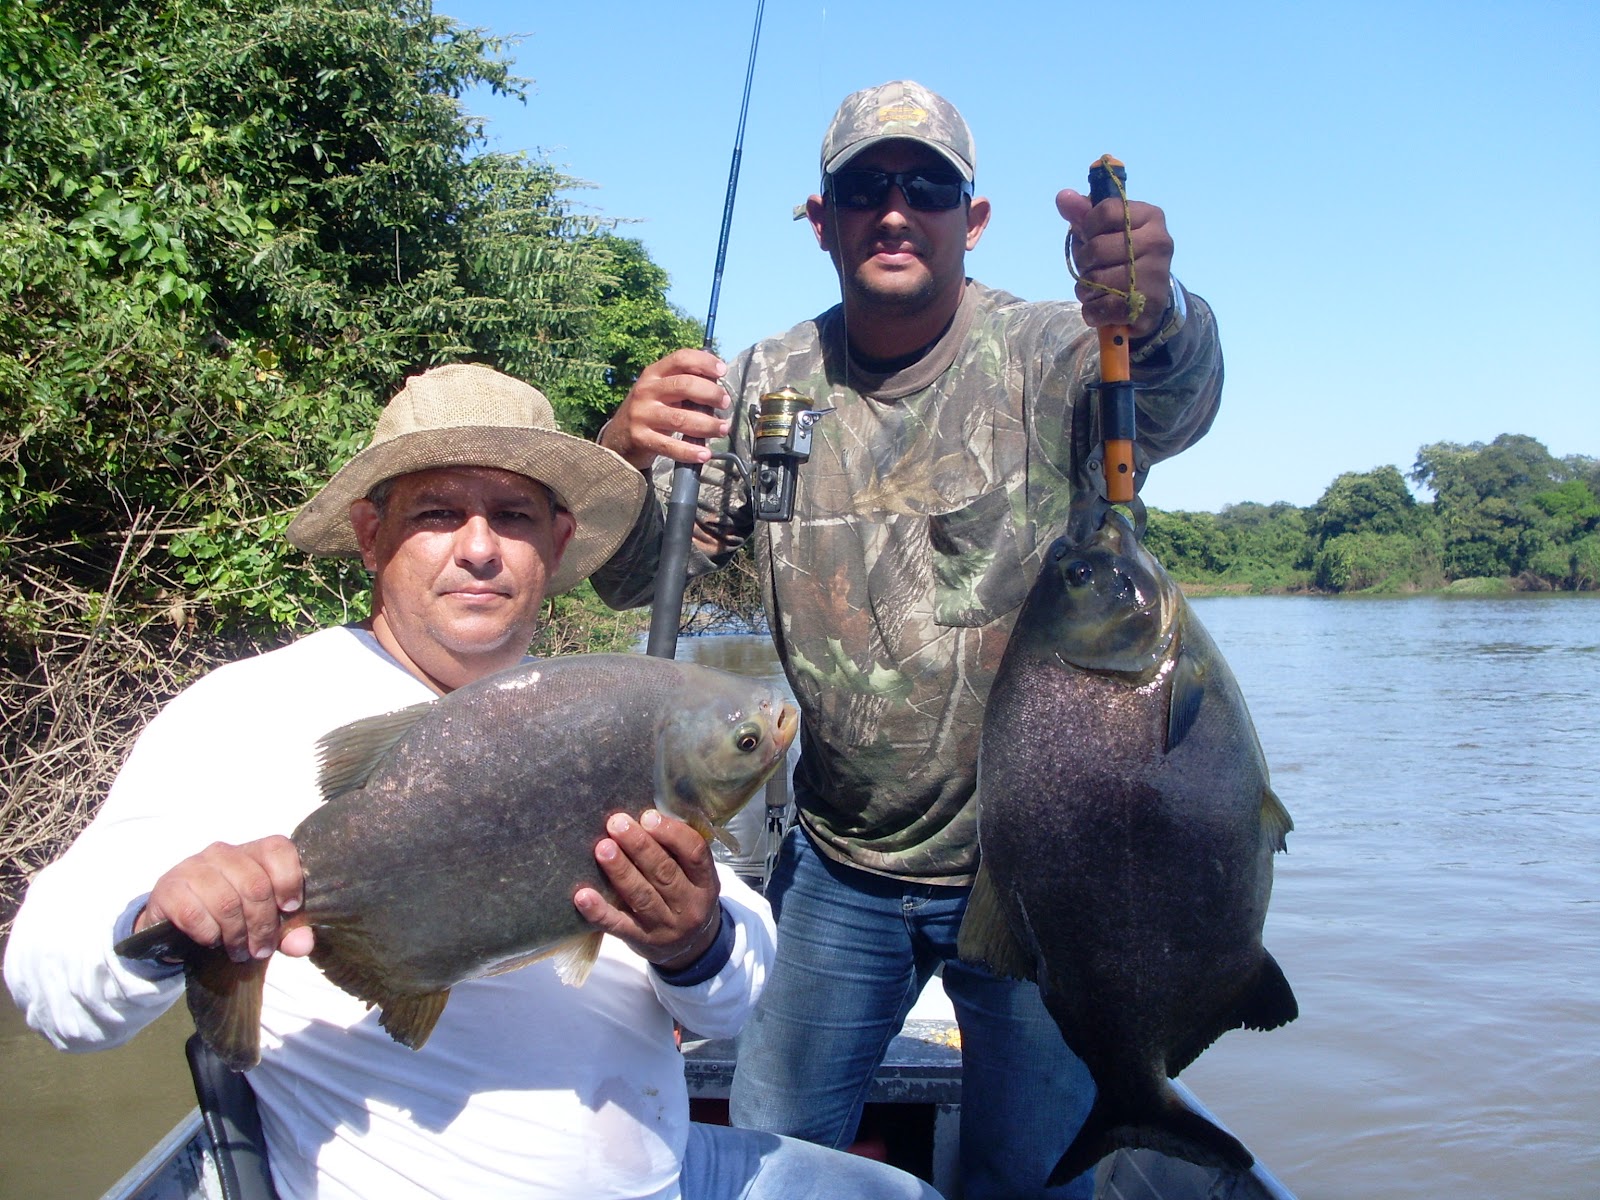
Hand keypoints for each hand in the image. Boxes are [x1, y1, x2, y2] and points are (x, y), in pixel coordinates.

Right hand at [135, 836, 311, 961]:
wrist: (174, 924)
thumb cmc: (229, 917)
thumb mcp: (263, 923)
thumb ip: (288, 931)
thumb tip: (303, 945)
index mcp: (251, 852)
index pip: (277, 849)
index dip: (289, 879)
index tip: (290, 909)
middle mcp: (223, 853)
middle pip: (255, 885)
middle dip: (263, 924)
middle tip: (261, 949)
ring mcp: (193, 867)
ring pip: (226, 902)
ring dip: (236, 934)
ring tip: (239, 951)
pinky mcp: (168, 889)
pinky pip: (195, 914)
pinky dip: (209, 934)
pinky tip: (211, 940)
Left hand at [573, 809, 722, 969]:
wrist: (690, 948)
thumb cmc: (684, 895)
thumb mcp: (693, 875)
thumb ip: (675, 850)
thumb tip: (642, 815)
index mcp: (706, 882)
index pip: (695, 853)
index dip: (672, 833)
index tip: (648, 816)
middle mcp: (690, 906)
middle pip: (665, 872)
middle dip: (639, 846)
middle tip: (617, 823)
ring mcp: (665, 926)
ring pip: (642, 896)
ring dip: (621, 871)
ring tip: (603, 849)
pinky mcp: (641, 941)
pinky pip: (618, 926)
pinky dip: (599, 911)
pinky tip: (583, 896)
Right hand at [598, 349, 732, 469]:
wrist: (618, 435)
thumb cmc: (651, 409)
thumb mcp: (661, 390)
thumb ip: (684, 383)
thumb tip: (718, 384)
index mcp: (653, 373)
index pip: (680, 359)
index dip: (704, 362)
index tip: (722, 371)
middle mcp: (646, 391)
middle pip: (684, 385)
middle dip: (710, 393)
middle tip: (725, 403)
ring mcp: (642, 415)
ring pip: (680, 418)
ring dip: (707, 424)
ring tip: (723, 429)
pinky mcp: (641, 438)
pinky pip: (669, 446)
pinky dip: (689, 451)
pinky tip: (705, 454)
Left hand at [1057, 189, 1173, 339]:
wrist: (1150, 298)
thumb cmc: (1122, 257)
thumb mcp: (1104, 231)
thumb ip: (1083, 214)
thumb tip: (1063, 196)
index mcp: (1150, 216)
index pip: (1105, 211)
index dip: (1088, 227)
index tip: (1091, 237)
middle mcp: (1158, 241)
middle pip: (1097, 248)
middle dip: (1085, 262)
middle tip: (1093, 268)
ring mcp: (1155, 274)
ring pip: (1096, 281)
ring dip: (1086, 289)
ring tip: (1098, 289)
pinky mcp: (1149, 305)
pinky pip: (1102, 308)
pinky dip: (1092, 311)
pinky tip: (1101, 307)